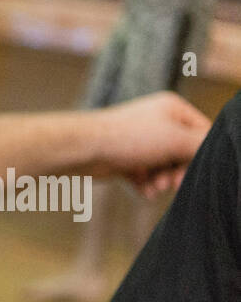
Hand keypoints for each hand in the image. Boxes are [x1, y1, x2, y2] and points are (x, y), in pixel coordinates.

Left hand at [91, 92, 210, 198]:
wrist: (84, 149)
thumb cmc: (130, 138)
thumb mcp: (175, 140)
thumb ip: (201, 146)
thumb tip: (218, 151)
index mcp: (172, 109)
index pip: (201, 133)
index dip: (201, 154)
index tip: (195, 172)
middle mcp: (157, 122)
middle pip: (181, 152)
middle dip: (178, 171)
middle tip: (173, 185)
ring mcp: (139, 141)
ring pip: (162, 166)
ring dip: (162, 180)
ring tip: (154, 188)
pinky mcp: (124, 159)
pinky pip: (144, 174)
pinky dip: (146, 184)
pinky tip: (144, 192)